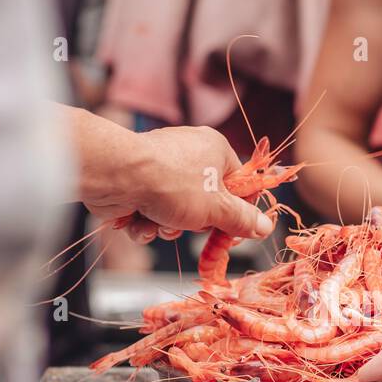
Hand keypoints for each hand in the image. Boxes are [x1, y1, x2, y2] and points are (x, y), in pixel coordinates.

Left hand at [75, 118, 273, 243]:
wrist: (116, 176)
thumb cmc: (172, 183)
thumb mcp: (217, 208)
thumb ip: (242, 219)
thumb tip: (265, 227)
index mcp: (215, 149)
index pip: (238, 184)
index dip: (236, 212)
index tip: (233, 232)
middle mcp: (188, 154)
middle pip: (205, 202)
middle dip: (195, 223)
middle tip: (190, 226)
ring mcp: (160, 168)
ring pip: (175, 212)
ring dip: (167, 227)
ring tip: (160, 222)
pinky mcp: (136, 183)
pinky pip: (150, 212)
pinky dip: (145, 223)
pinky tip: (140, 221)